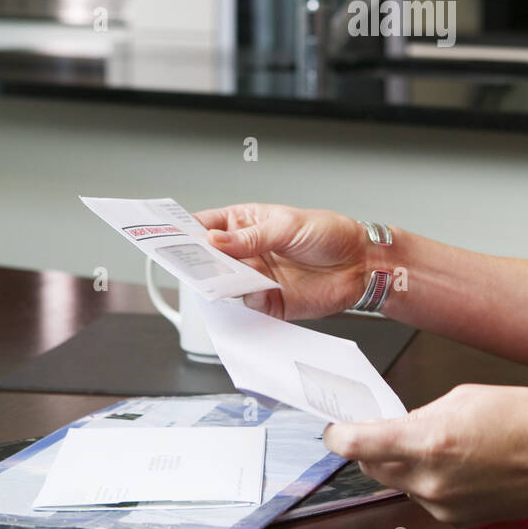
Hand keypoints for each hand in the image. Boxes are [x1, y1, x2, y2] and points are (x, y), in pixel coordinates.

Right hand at [193, 202, 367, 320]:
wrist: (360, 264)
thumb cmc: (329, 234)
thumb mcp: (288, 226)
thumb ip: (250, 237)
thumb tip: (214, 239)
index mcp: (245, 223)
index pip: (206, 226)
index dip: (184, 230)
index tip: (166, 235)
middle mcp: (245, 252)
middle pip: (208, 258)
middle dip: (194, 260)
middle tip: (184, 261)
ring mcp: (255, 278)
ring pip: (222, 283)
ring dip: (216, 282)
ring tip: (213, 278)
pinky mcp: (268, 302)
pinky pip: (245, 304)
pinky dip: (241, 302)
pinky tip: (243, 295)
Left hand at [323, 384, 527, 527]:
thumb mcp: (465, 396)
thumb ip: (423, 414)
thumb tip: (402, 425)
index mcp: (428, 442)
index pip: (357, 445)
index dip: (338, 435)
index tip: (335, 428)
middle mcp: (430, 481)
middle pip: (373, 466)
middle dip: (371, 446)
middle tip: (384, 424)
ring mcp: (444, 505)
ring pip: (400, 481)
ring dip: (403, 462)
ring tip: (440, 439)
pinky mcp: (458, 518)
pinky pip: (427, 496)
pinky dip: (430, 478)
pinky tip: (458, 460)